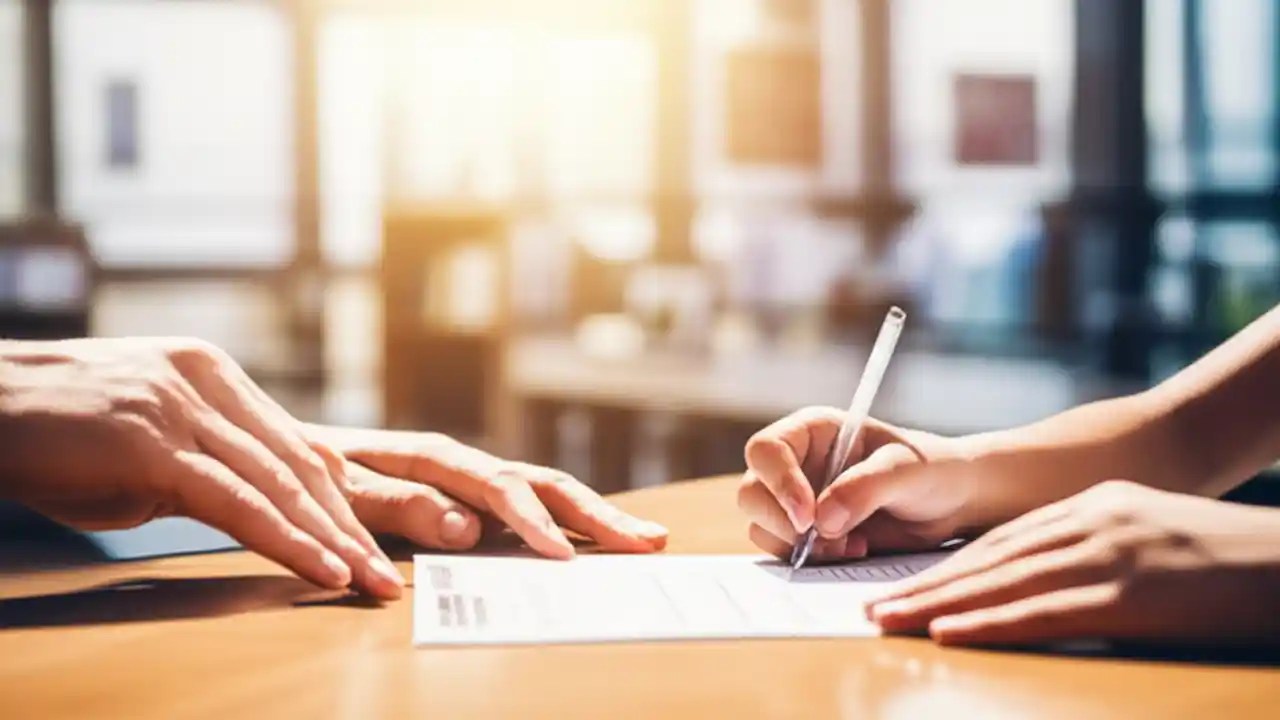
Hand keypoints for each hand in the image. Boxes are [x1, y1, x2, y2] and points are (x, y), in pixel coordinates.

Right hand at [0, 338, 402, 598]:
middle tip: (387, 577)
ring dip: (331, 541)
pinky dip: (285, 540)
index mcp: (214, 375)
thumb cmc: (57, 436)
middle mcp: (208, 381)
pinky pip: (236, 501)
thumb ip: (206, 463)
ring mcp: (181, 407)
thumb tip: (257, 507)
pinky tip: (320, 570)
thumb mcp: (146, 443)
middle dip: (350, 527)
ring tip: (369, 583)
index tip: (370, 546)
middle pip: (300, 464)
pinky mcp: (152, 443)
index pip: (296, 445)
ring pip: (280, 482)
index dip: (339, 500)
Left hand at [303, 424, 668, 558]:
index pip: (495, 487)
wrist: (285, 458)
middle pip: (542, 484)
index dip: (532, 522)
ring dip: (596, 517)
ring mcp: (473, 483)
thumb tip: (466, 528)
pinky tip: (601, 543)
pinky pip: (532, 511)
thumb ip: (398, 505)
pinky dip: (571, 525)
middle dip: (596, 515)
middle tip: (648, 541)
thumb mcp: (339, 490)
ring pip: (547, 494)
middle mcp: (463, 464)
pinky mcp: (474, 501)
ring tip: (646, 538)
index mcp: (432, 455)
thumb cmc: (307, 474)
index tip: (563, 557)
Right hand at [738, 407, 975, 560]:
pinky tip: (853, 551)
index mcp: (812, 431)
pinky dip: (812, 560)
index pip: (766, 450)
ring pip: (762, 526)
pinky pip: (784, 551)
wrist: (953, 504)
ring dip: (799, 546)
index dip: (778, 482)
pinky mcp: (806, 533)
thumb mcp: (906, 471)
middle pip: (752, 492)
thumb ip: (864, 488)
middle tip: (826, 540)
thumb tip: (822, 520)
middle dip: (782, 522)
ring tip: (851, 545)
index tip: (808, 515)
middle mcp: (796, 464)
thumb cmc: (932, 470)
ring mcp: (796, 500)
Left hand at [865, 481, 1279, 646]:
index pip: (1003, 540)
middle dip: (927, 586)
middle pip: (990, 559)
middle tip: (874, 607)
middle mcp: (1092, 523)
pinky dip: (991, 623)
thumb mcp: (1150, 531)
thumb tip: (1043, 577)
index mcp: (1094, 507)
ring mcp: (1110, 556)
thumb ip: (1094, 544)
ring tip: (890, 622)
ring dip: (939, 605)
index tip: (906, 586)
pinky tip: (951, 633)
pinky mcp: (1131, 596)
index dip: (949, 566)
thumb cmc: (1225, 556)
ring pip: (1003, 583)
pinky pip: (1045, 612)